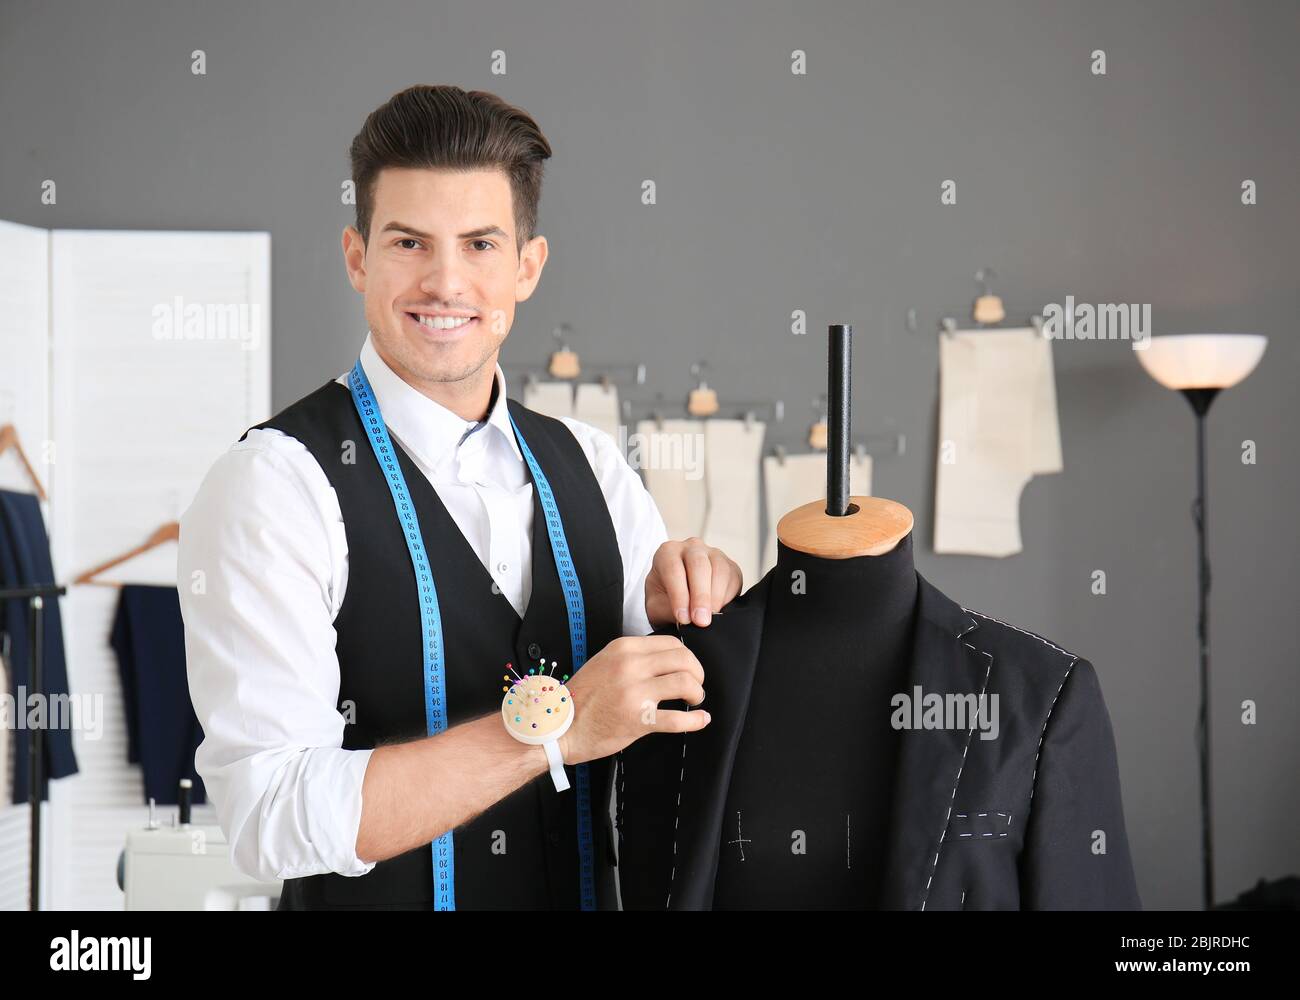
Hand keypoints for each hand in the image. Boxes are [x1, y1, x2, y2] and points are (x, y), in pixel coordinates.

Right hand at [557, 635, 708, 764]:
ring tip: (693, 701)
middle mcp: (630, 666)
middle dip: (697, 673)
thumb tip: (666, 660)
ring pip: (685, 683)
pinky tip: (701, 721)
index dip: (687, 656)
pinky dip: (695, 721)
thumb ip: (633, 658)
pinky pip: (678, 719)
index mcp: (623, 649)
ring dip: (696, 693)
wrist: (559, 726)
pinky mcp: (638, 720)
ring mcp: (634, 692)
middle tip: (696, 686)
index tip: (688, 668)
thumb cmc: (582, 697)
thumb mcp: (605, 662)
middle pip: (684, 659)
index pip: (671, 642)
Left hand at [644, 536, 742, 627]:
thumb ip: (667, 609)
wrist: (678, 598)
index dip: (679, 595)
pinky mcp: (731, 566)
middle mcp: (691, 547)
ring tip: (710, 619)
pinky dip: (727, 597)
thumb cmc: (663, 599)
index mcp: (667, 552)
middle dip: (700, 596)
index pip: (673, 569)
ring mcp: (713, 554)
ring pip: (719, 570)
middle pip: (699, 565)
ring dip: (716, 597)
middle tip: (701, 621)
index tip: (683, 618)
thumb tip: (688, 618)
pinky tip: (719, 610)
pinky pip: (733, 578)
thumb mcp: (656, 606)